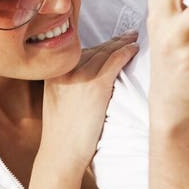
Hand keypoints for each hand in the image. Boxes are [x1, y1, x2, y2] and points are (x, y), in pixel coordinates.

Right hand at [41, 32, 138, 170]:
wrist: (60, 153)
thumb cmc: (62, 134)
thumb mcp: (58, 101)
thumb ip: (68, 85)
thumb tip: (87, 78)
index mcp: (54, 73)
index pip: (80, 52)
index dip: (99, 44)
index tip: (112, 40)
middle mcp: (65, 70)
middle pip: (94, 49)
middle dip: (113, 41)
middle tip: (129, 35)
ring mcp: (80, 76)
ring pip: (106, 52)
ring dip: (122, 43)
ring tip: (134, 39)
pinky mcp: (96, 85)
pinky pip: (114, 61)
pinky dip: (126, 52)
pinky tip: (134, 48)